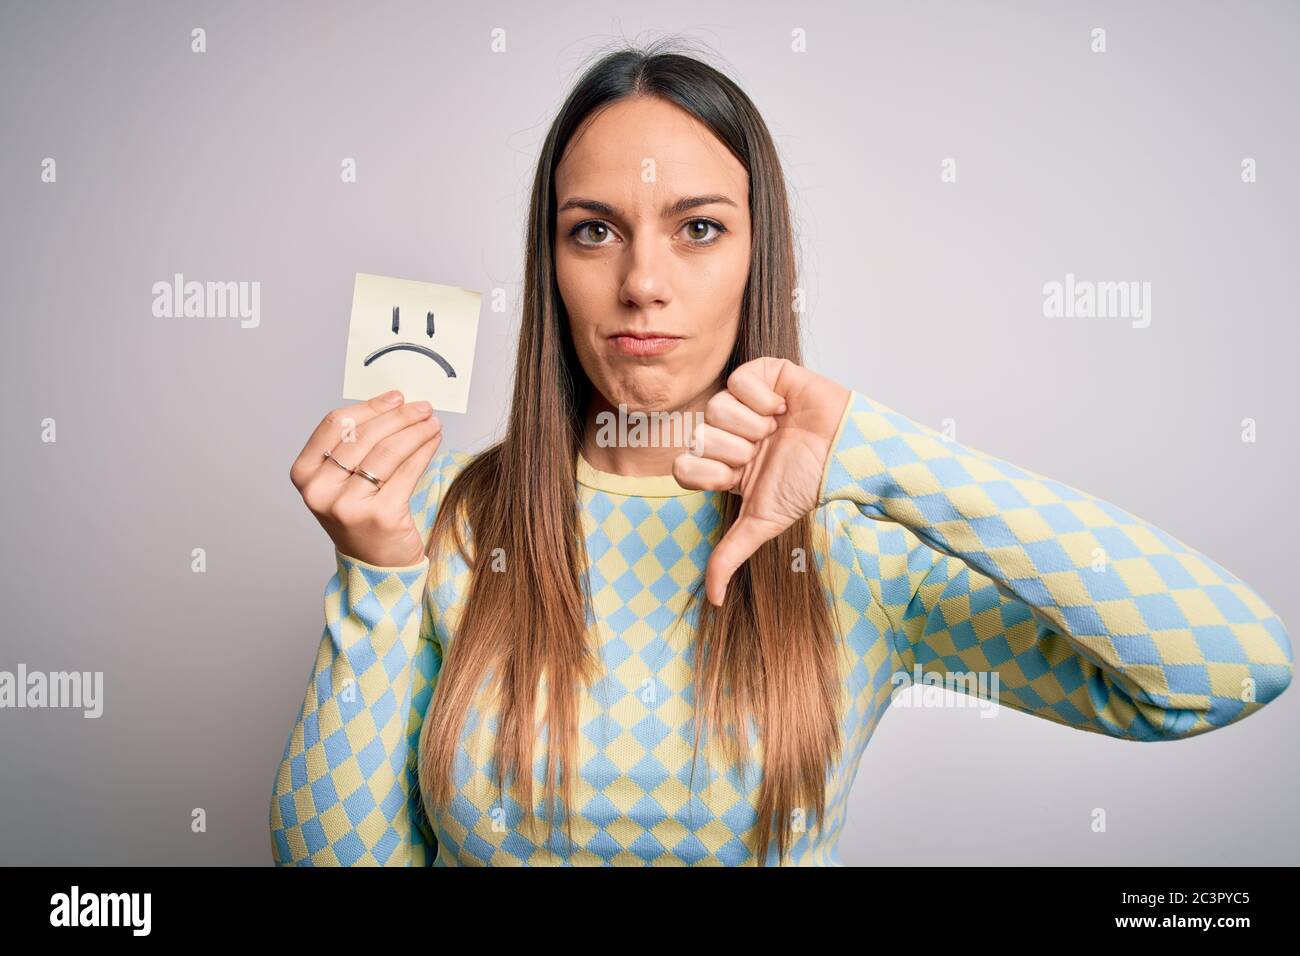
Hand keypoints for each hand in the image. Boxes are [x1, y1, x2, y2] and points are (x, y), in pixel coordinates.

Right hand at [289, 391, 442, 567]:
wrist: (375, 565)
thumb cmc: (361, 515)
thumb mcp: (342, 480)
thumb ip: (355, 446)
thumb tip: (393, 404)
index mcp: (304, 475)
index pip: (336, 425)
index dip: (369, 407)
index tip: (396, 398)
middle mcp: (320, 491)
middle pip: (364, 435)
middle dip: (399, 416)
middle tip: (422, 407)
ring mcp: (348, 505)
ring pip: (388, 451)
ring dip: (415, 430)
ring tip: (432, 422)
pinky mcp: (380, 516)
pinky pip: (407, 471)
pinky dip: (424, 451)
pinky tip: (433, 441)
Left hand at [673, 357, 850, 605]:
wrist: (848, 455)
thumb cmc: (808, 485)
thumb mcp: (763, 522)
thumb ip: (730, 554)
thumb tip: (714, 600)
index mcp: (722, 464)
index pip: (683, 466)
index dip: (708, 472)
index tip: (739, 477)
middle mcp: (728, 432)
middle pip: (699, 435)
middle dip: (735, 450)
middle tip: (763, 451)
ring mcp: (744, 402)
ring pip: (716, 407)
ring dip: (751, 424)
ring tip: (777, 430)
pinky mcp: (764, 374)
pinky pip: (738, 378)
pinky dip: (761, 396)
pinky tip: (781, 407)